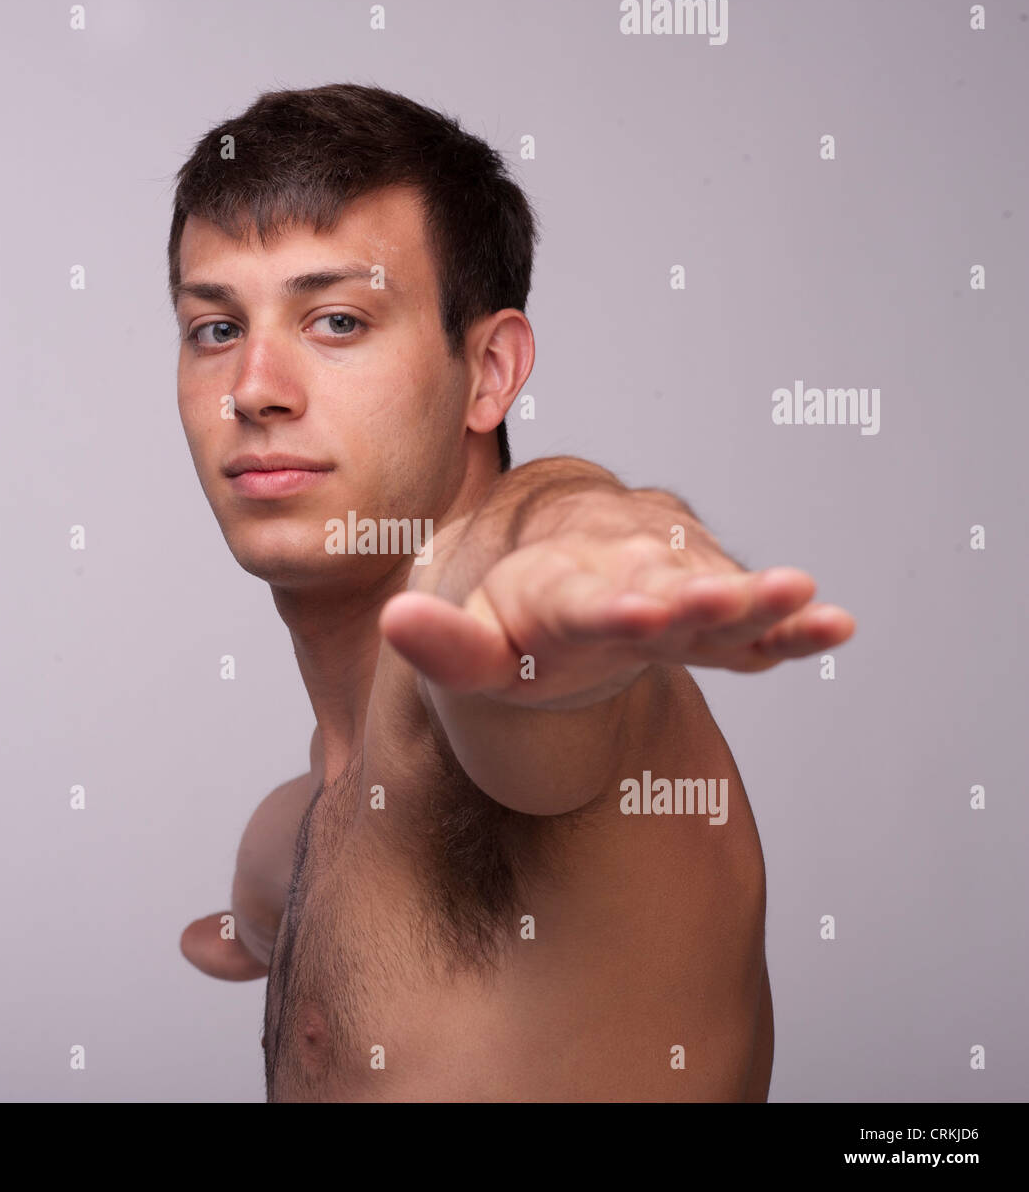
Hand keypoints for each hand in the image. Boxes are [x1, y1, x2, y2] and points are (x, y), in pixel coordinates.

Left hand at [379, 492, 855, 708]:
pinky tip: (834, 626)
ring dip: (758, 600)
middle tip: (731, 596)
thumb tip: (394, 618)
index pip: (584, 600)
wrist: (554, 592)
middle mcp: (622, 580)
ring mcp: (671, 594)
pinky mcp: (706, 612)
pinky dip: (789, 626)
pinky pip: (751, 624)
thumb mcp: (472, 648)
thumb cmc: (511, 628)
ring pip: (717, 595)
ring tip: (804, 595)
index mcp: (558, 591)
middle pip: (663, 588)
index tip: (638, 612)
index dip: (611, 608)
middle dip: (697, 597)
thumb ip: (442, 645)